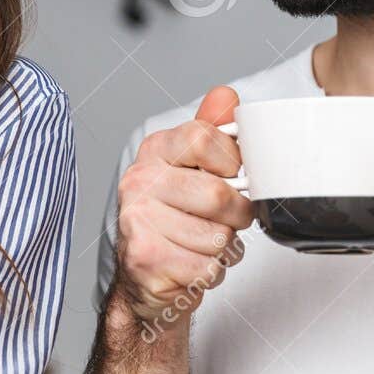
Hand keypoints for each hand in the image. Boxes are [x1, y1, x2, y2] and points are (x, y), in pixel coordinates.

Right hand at [113, 86, 254, 326]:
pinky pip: (206, 267)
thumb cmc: (176, 219)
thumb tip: (225, 97)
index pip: (206, 139)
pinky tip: (191, 264)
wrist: (144, 276)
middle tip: (224, 220)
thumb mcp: (194, 170)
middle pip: (217, 194)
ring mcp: (138, 219)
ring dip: (222, 249)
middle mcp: (139, 181)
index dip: (232, 163)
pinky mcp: (145, 257)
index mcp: (156, 151)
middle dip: (235, 215)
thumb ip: (213, 133)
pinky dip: (210, 273)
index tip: (230, 176)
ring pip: (216, 236)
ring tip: (201, 244)